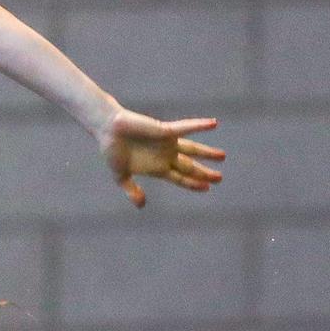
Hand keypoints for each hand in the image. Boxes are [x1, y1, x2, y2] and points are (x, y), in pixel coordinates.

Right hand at [97, 110, 225, 207]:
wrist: (107, 130)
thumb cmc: (112, 151)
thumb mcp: (120, 175)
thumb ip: (131, 190)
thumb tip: (141, 205)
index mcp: (156, 168)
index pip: (180, 178)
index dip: (193, 183)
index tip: (207, 188)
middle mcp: (165, 155)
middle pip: (190, 166)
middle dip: (204, 172)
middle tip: (220, 178)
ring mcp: (167, 143)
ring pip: (192, 149)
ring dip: (207, 153)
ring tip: (222, 157)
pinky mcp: (165, 130)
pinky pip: (185, 128)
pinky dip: (199, 126)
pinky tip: (213, 124)